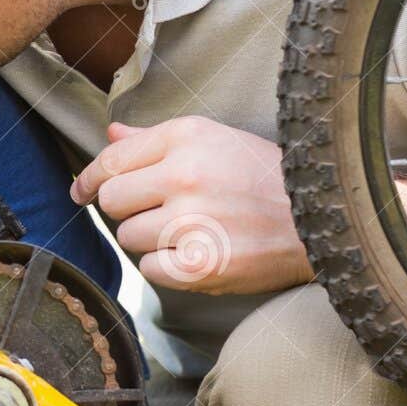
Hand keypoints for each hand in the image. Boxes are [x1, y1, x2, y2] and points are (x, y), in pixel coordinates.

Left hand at [71, 117, 314, 294]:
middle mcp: (185, 175)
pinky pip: (151, 270)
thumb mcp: (214, 140)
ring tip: (188, 232)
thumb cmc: (265, 177)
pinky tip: (196, 255)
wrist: (324, 217)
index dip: (89, 179)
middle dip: (128, 210)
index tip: (81, 191)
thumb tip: (110, 134)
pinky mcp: (201, 264)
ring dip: (150, 241)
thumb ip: (154, 140)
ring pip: (129, 237)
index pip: (110, 160)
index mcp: (184, 138)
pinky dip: (167, 268)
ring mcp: (192, 221)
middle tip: (159, 212)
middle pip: (112, 201)